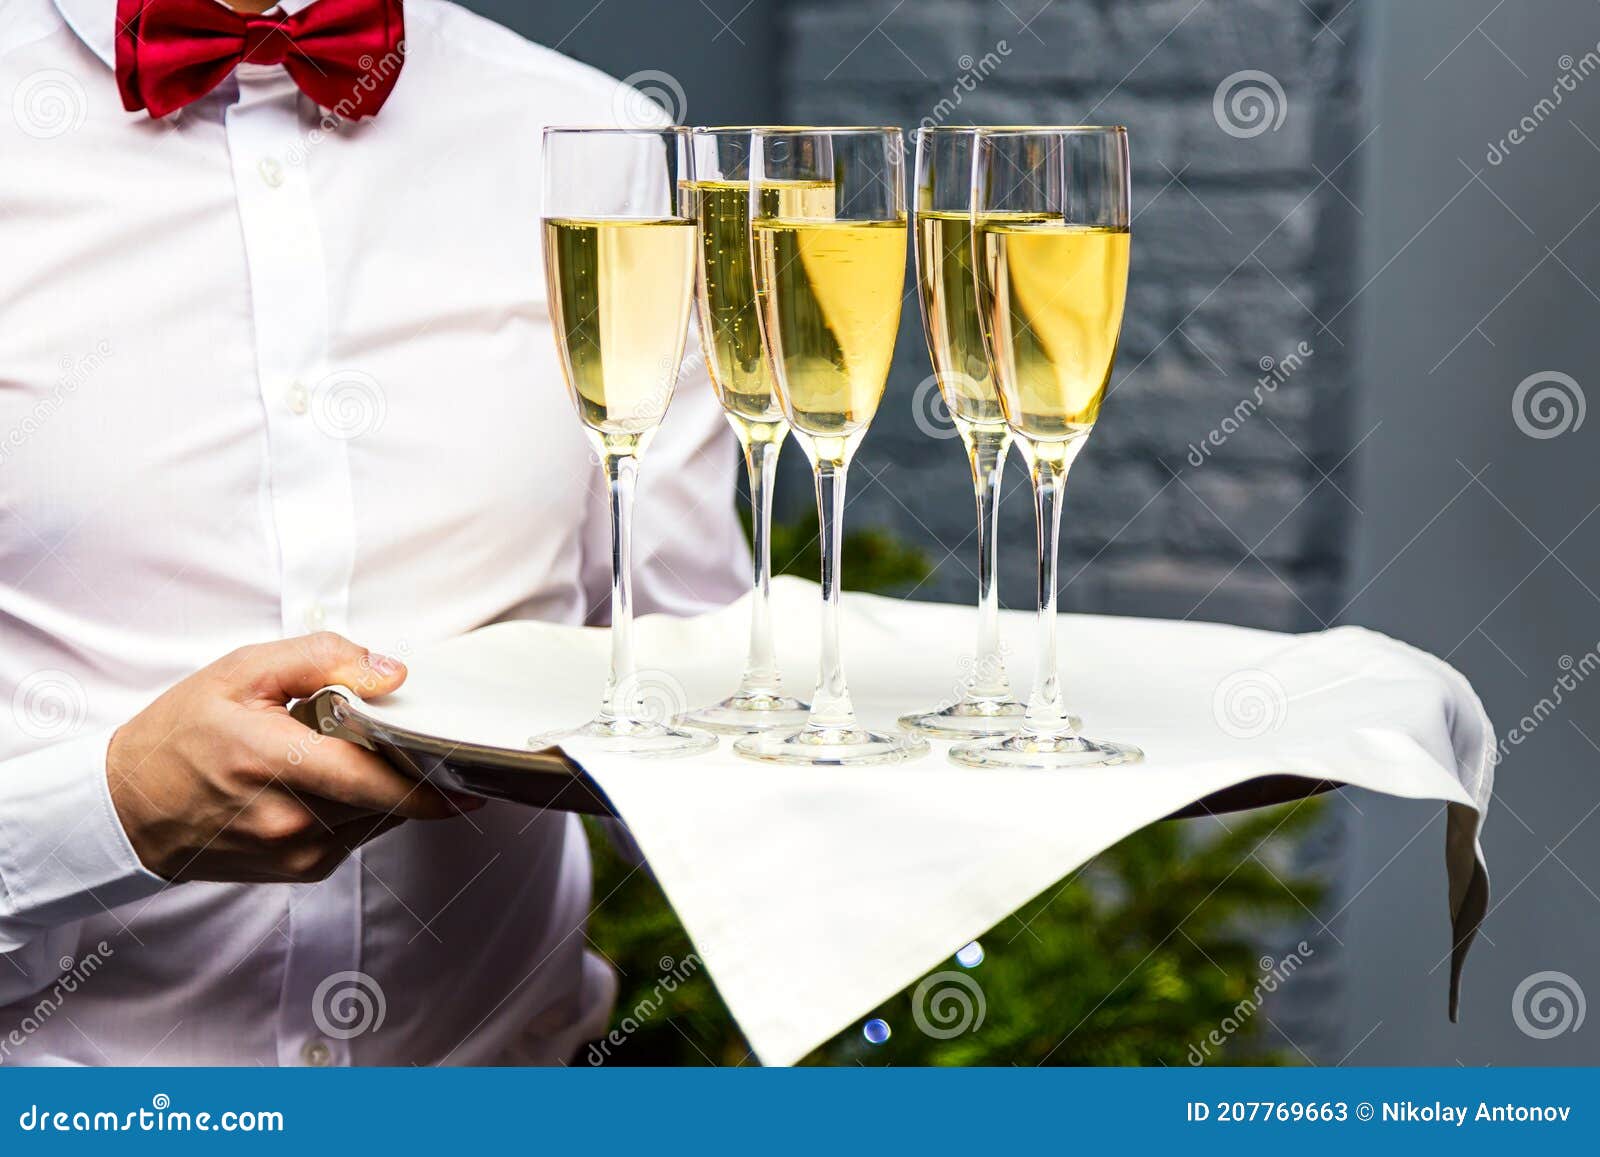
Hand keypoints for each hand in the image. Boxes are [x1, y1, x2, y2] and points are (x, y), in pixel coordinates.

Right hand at [106, 632, 479, 883]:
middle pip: (385, 798)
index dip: (431, 781)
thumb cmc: (181, 734)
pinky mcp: (298, 870)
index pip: (376, 781)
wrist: (125, 808)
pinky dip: (357, 807)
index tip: (471, 773)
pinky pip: (354, 835)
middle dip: (406, 768)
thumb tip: (391, 673)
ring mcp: (294, 853)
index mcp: (276, 764)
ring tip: (345, 754)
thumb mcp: (242, 671)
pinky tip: (327, 783)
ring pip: (375, 818)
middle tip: (410, 738)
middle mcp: (290, 820)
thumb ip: (323, 659)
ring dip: (380, 788)